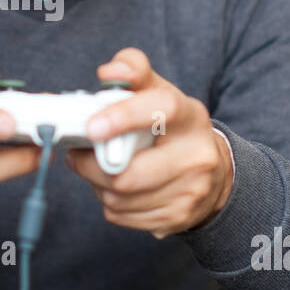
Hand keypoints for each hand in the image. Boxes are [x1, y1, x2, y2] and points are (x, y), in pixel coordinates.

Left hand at [66, 48, 234, 238]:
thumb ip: (134, 72)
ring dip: (98, 185)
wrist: (213, 174)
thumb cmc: (173, 128)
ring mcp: (191, 191)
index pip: (162, 109)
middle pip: (130, 173)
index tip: (91, 126)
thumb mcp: (159, 93)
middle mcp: (197, 155)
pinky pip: (123, 215)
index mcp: (191, 116)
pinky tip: (117, 189)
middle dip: (91, 166)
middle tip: (77, 154)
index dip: (123, 116)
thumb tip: (109, 71)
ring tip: (100, 169)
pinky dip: (110, 203)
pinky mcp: (178, 218)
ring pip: (120, 197)